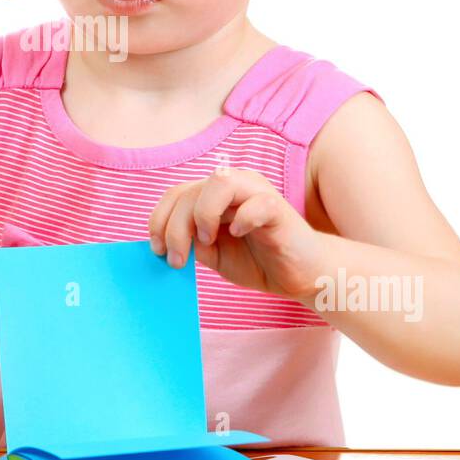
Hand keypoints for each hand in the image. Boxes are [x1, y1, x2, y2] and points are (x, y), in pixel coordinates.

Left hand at [148, 165, 326, 301]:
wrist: (301, 276)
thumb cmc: (258, 261)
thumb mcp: (215, 255)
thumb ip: (193, 243)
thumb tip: (166, 241)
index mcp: (215, 195)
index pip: (176, 194)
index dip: (159, 220)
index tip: (158, 251)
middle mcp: (234, 186)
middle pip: (189, 192)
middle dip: (175, 229)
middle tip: (178, 260)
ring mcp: (257, 193)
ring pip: (219, 183)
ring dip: (203, 215)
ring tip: (207, 241)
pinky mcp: (278, 209)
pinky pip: (256, 203)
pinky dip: (242, 219)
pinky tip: (239, 234)